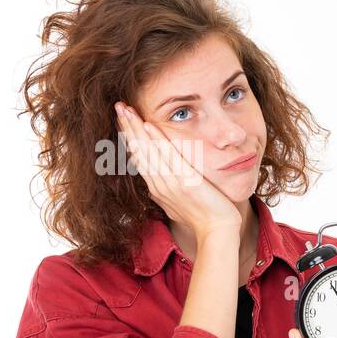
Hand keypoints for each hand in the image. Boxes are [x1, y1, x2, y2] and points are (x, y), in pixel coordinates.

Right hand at [114, 101, 241, 238]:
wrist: (217, 231)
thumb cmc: (203, 218)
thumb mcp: (178, 204)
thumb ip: (166, 192)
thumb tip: (155, 188)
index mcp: (157, 187)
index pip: (139, 157)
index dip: (130, 137)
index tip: (123, 119)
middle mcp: (159, 184)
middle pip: (138, 150)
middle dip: (127, 127)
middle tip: (118, 106)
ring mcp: (171, 183)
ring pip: (147, 150)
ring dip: (136, 128)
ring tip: (126, 109)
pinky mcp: (185, 182)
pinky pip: (168, 157)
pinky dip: (157, 141)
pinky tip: (148, 125)